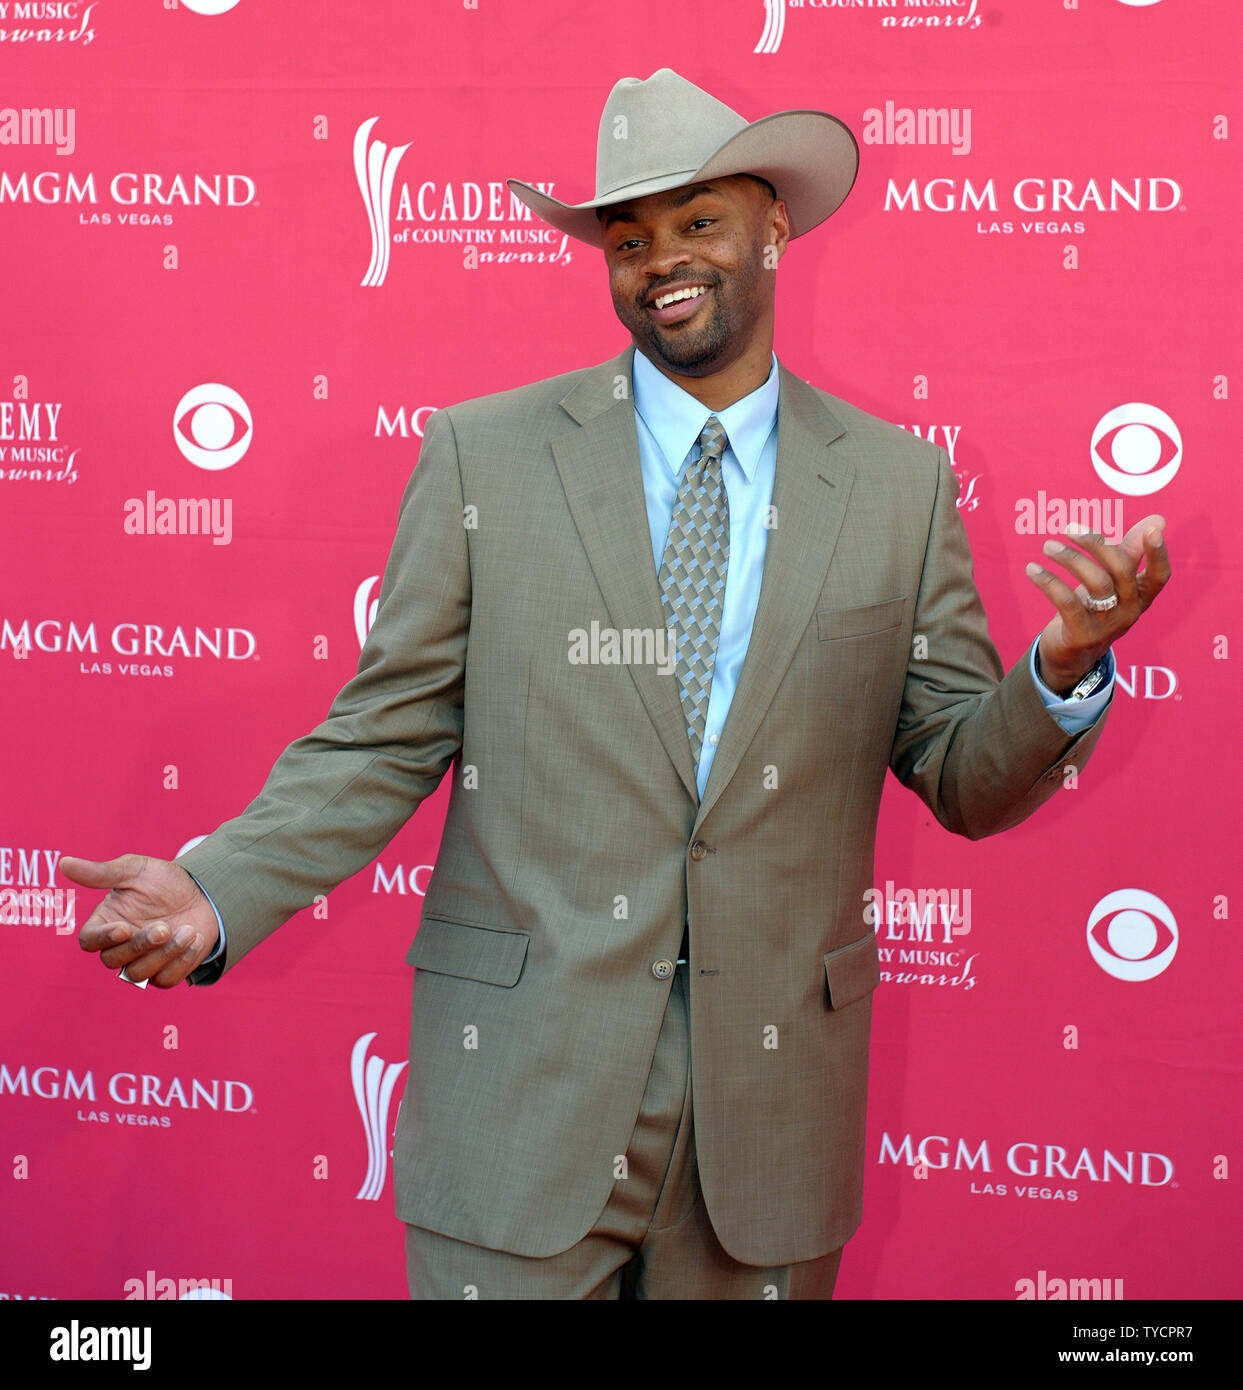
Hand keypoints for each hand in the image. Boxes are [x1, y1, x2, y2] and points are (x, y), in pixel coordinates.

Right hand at [62, 853, 219, 988]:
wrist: (202, 894)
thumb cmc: (163, 881)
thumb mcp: (135, 871)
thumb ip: (101, 873)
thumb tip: (64, 863)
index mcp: (106, 923)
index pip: (89, 941)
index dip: (103, 938)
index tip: (125, 928)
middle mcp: (119, 947)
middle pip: (114, 960)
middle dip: (140, 945)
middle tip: (163, 927)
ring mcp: (142, 963)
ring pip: (138, 974)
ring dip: (164, 954)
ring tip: (187, 930)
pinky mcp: (165, 973)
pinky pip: (166, 980)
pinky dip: (181, 962)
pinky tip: (195, 939)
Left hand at [1025, 514, 1169, 695]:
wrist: (1072, 655)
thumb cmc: (1095, 609)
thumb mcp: (1114, 582)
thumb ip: (1130, 551)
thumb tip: (1158, 519)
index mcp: (1141, 597)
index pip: (1160, 576)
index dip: (1158, 554)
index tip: (1153, 529)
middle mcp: (1130, 612)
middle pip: (1121, 570)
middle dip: (1096, 544)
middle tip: (1069, 529)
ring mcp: (1107, 626)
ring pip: (1095, 583)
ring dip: (1069, 558)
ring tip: (1048, 546)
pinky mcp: (1082, 635)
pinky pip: (1067, 603)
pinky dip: (1048, 582)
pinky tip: (1032, 569)